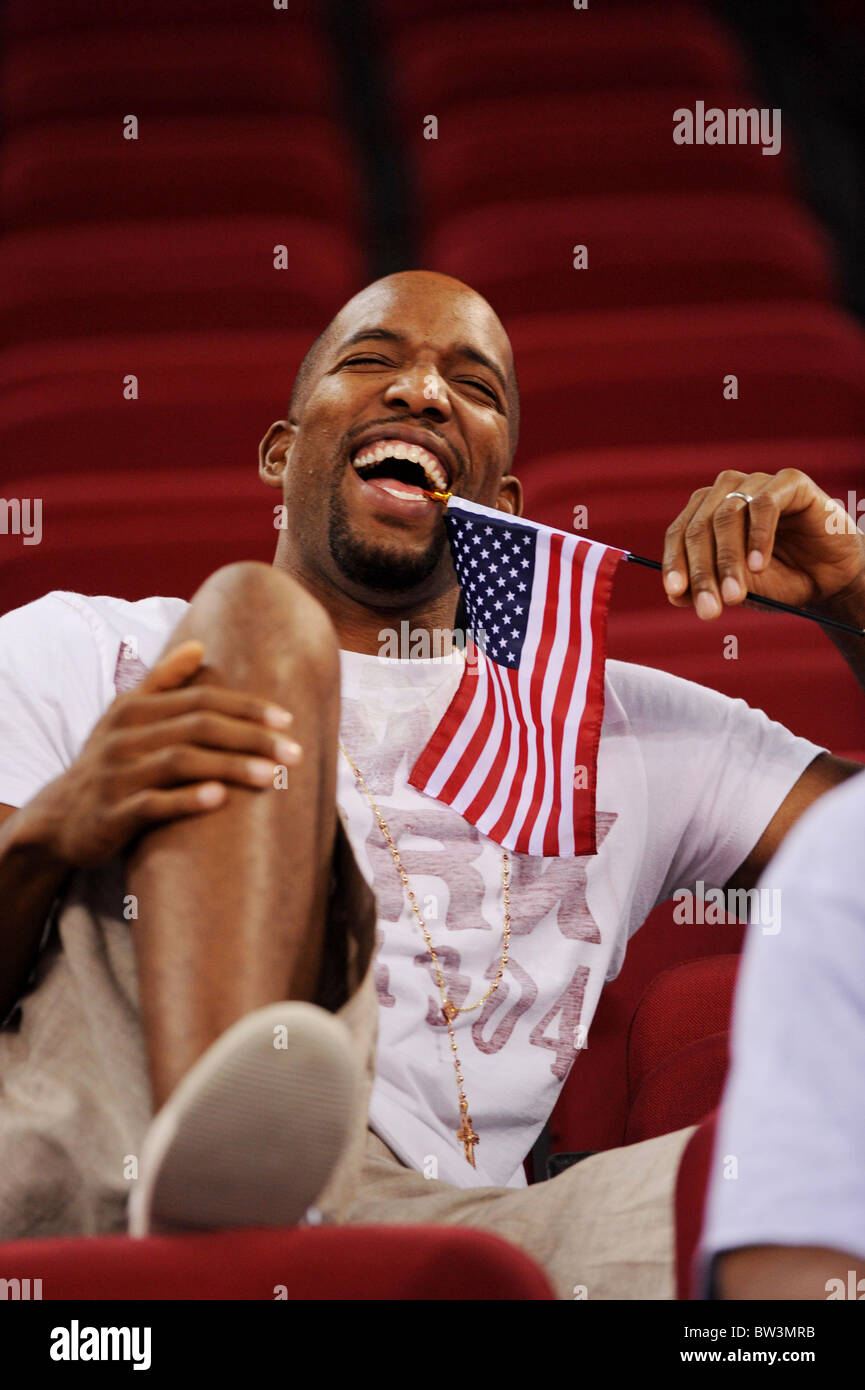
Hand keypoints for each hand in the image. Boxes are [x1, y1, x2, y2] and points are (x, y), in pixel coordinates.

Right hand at [30, 640, 300, 865]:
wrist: (58, 818)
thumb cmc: (107, 763)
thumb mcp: (125, 717)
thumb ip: (161, 681)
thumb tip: (199, 646)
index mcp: (134, 709)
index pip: (200, 699)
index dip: (245, 707)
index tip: (287, 720)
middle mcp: (125, 737)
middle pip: (197, 727)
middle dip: (250, 737)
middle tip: (294, 753)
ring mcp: (117, 775)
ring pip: (180, 763)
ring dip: (230, 766)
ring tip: (270, 775)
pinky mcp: (112, 814)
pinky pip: (153, 804)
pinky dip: (186, 799)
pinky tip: (220, 799)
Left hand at [662, 468, 864, 619]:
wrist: (830, 577)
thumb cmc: (779, 579)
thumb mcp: (738, 590)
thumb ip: (706, 588)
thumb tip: (673, 594)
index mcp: (705, 513)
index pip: (680, 534)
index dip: (676, 563)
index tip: (676, 593)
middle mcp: (726, 491)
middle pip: (701, 527)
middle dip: (703, 572)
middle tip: (711, 609)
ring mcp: (756, 482)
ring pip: (728, 516)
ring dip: (728, 560)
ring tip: (736, 596)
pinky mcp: (789, 481)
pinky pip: (764, 505)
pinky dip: (758, 537)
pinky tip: (759, 566)